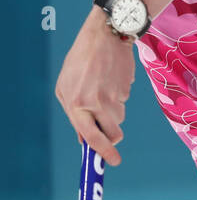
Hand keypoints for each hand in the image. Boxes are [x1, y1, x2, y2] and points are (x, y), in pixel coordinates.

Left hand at [54, 8, 136, 166]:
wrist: (104, 36)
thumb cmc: (80, 62)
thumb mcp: (65, 88)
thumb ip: (74, 114)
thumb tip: (85, 140)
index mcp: (76, 103)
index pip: (90, 136)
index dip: (103, 152)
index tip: (113, 163)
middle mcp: (95, 102)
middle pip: (113, 132)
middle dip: (113, 134)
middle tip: (108, 125)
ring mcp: (114, 95)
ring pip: (120, 118)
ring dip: (114, 112)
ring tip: (103, 91)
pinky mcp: (127, 89)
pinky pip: (124, 102)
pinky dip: (119, 96)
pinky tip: (111, 80)